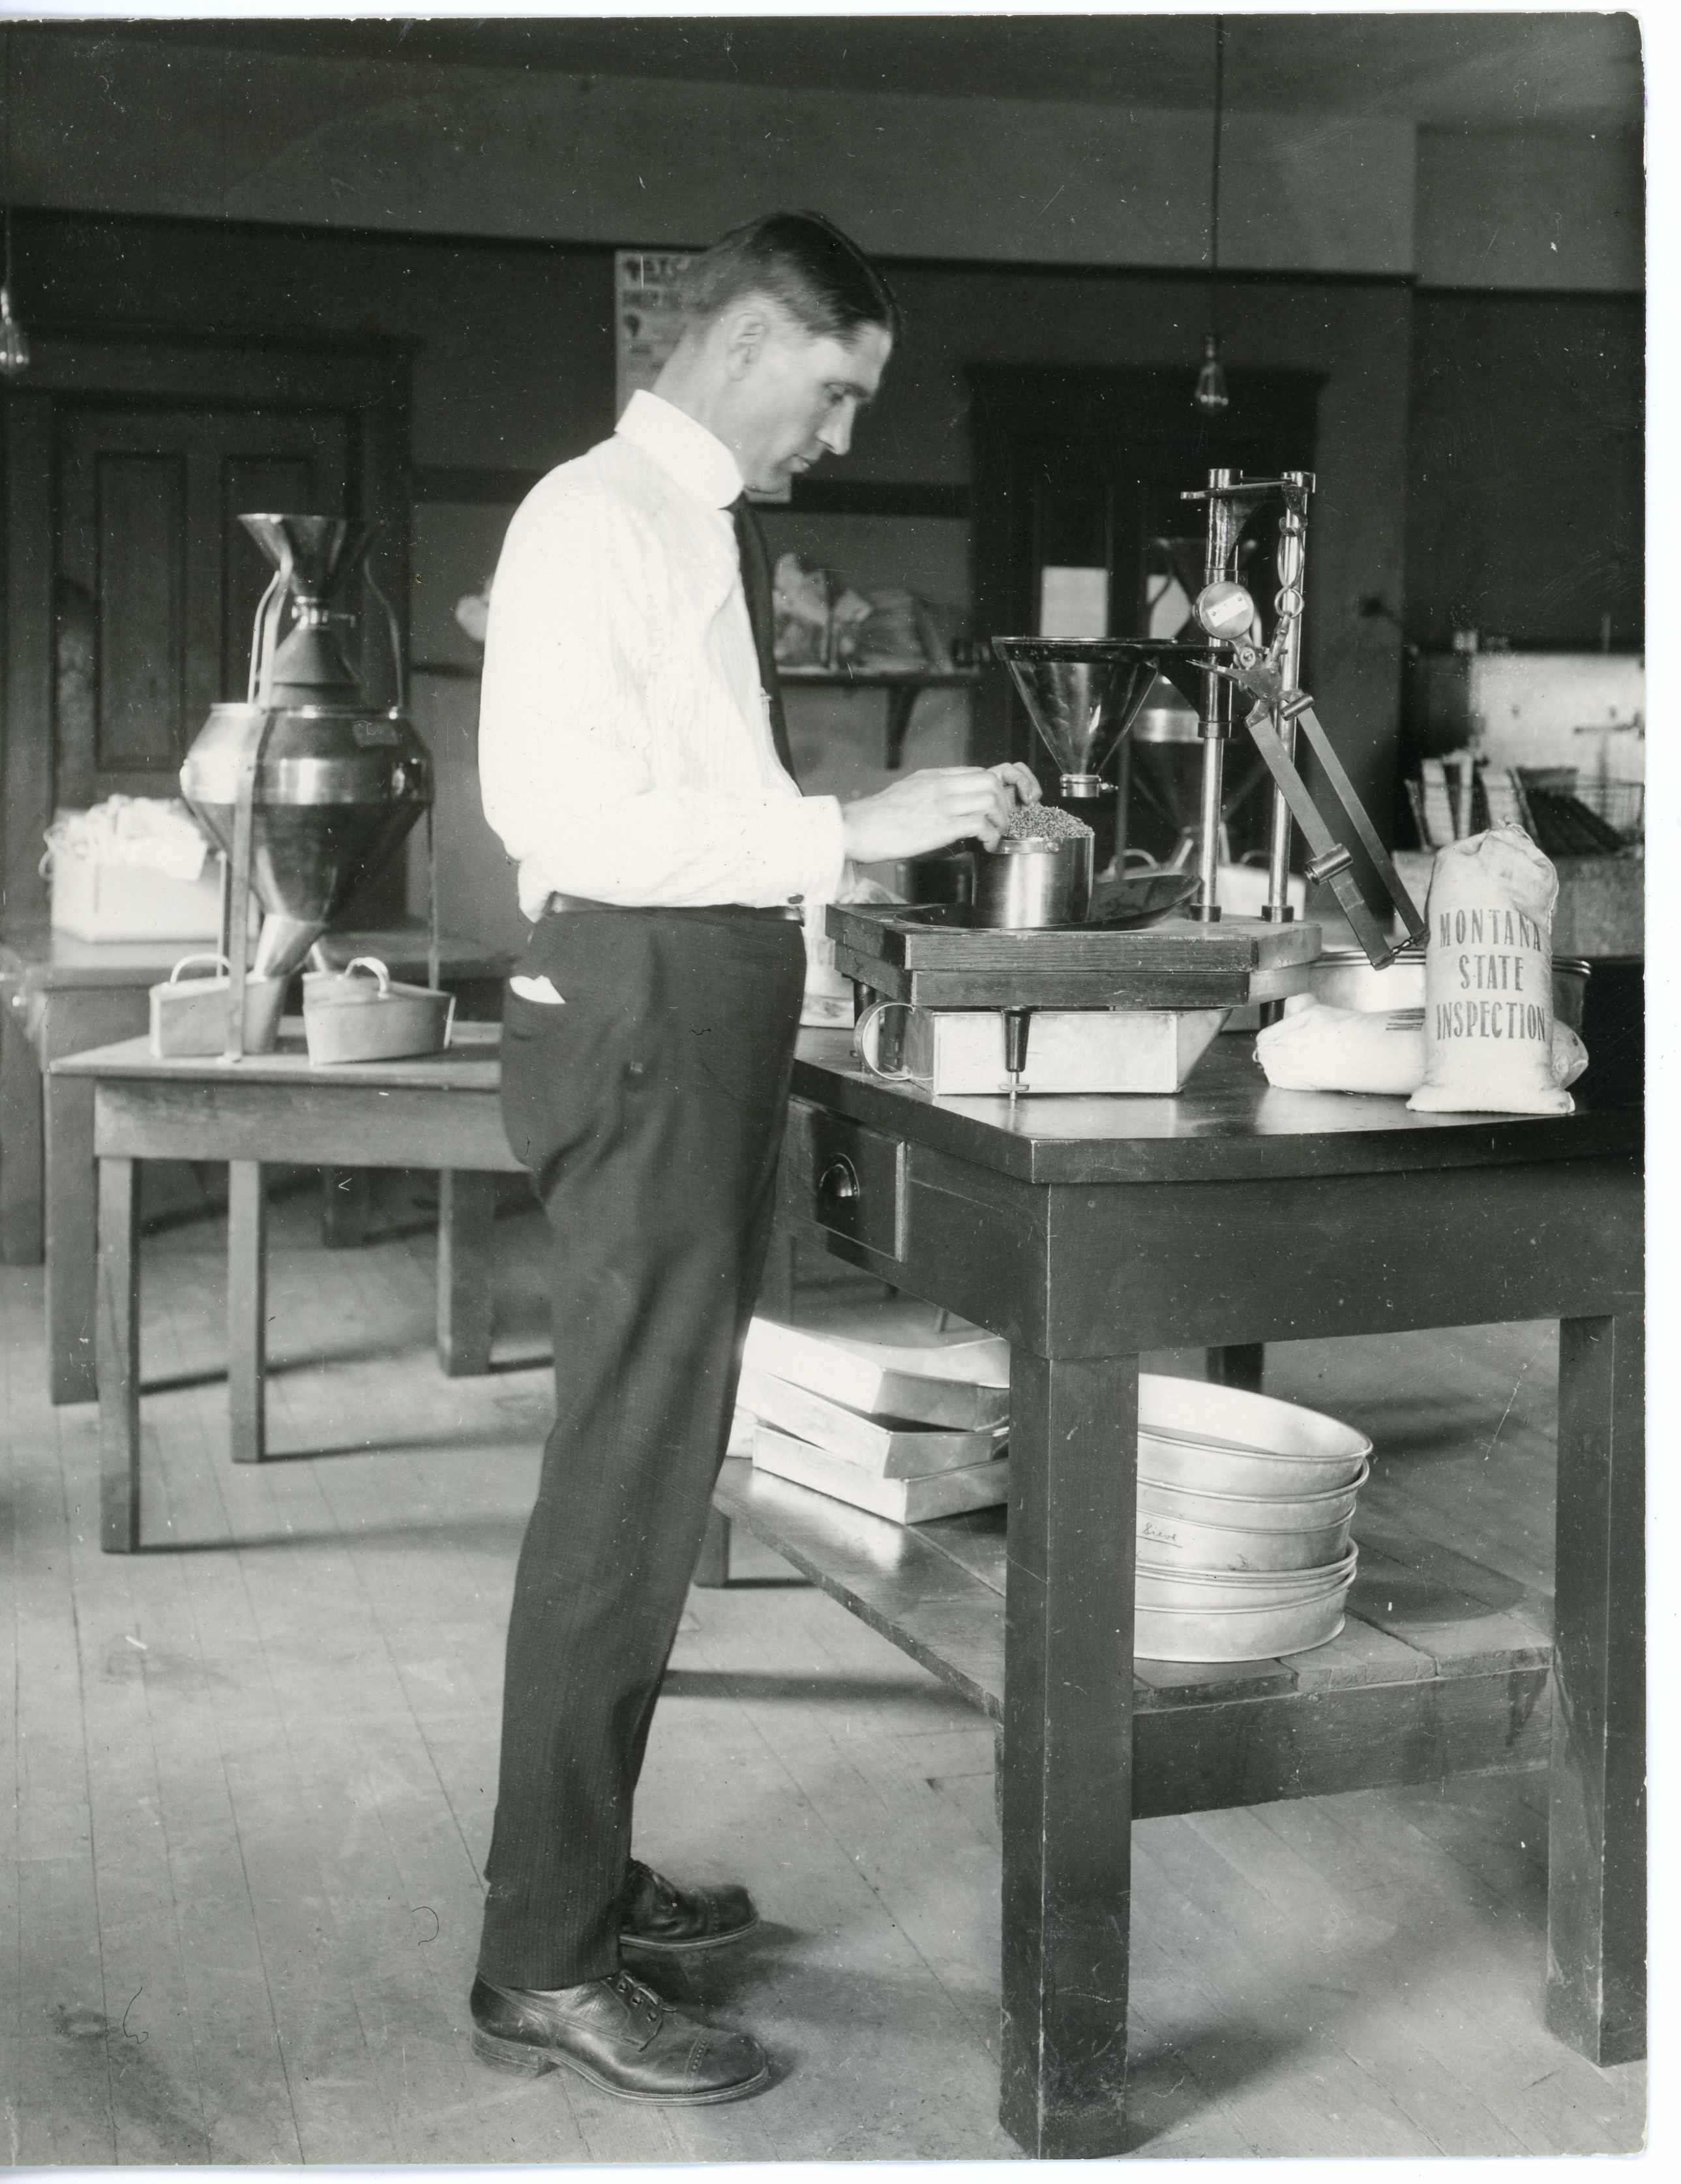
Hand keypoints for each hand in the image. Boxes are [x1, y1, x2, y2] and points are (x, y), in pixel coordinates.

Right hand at [840, 763, 1041, 863]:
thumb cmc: (877, 817)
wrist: (856, 828)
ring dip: (1000, 821)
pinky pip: (980, 824)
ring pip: (991, 800)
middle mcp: (941, 785)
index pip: (980, 772)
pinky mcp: (941, 826)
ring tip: (994, 835)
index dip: (997, 790)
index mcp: (934, 777)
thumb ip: (930, 792)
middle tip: (1001, 823)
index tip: (1000, 808)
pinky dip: (991, 836)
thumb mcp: (907, 792)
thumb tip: (949, 802)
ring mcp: (942, 804)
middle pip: (992, 781)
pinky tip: (986, 845)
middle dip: (1005, 804)